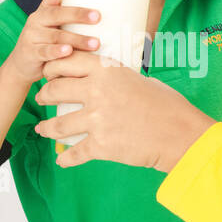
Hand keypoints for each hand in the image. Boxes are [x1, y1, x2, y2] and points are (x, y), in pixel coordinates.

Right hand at [4, 0, 100, 84]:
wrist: (22, 64)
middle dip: (78, 14)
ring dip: (77, 39)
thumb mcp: (57, 27)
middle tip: (97, 16)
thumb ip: (75, 22)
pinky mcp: (30, 52)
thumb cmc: (48, 42)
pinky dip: (57, 51)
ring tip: (95, 43)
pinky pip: (45, 51)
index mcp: (46, 9)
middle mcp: (37, 19)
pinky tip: (68, 52)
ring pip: (56, 35)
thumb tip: (113, 20)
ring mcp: (32, 36)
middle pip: (57, 13)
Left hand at [32, 50, 216, 170]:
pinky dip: (66, 158)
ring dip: (47, 128)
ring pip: (58, 125)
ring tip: (43, 129)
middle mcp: (97, 92)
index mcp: (107, 71)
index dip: (53, 67)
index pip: (67, 62)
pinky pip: (74, 154)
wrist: (179, 134)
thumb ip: (116, 79)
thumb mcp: (140, 79)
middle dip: (44, 95)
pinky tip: (61, 160)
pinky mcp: (100, 146)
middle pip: (55, 90)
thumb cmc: (167, 105)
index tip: (49, 72)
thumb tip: (106, 80)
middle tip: (42, 98)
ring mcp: (96, 120)